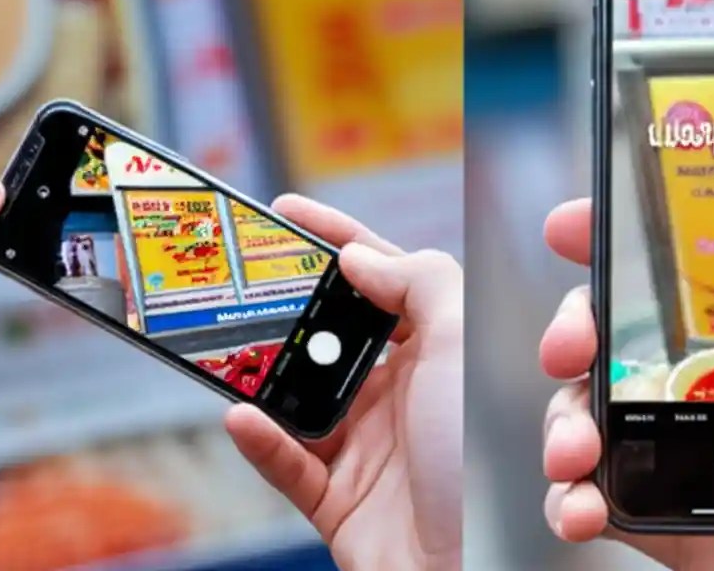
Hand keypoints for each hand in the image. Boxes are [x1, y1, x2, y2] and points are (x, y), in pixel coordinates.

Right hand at [224, 195, 461, 570]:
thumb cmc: (485, 463)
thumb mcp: (464, 347)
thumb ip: (419, 284)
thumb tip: (360, 258)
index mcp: (439, 350)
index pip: (382, 278)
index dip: (336, 240)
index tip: (289, 213)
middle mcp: (402, 393)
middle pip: (330, 334)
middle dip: (287, 308)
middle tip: (240, 281)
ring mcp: (368, 446)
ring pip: (298, 396)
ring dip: (264, 375)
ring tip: (228, 348)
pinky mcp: (340, 500)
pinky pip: (287, 464)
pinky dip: (261, 441)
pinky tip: (241, 417)